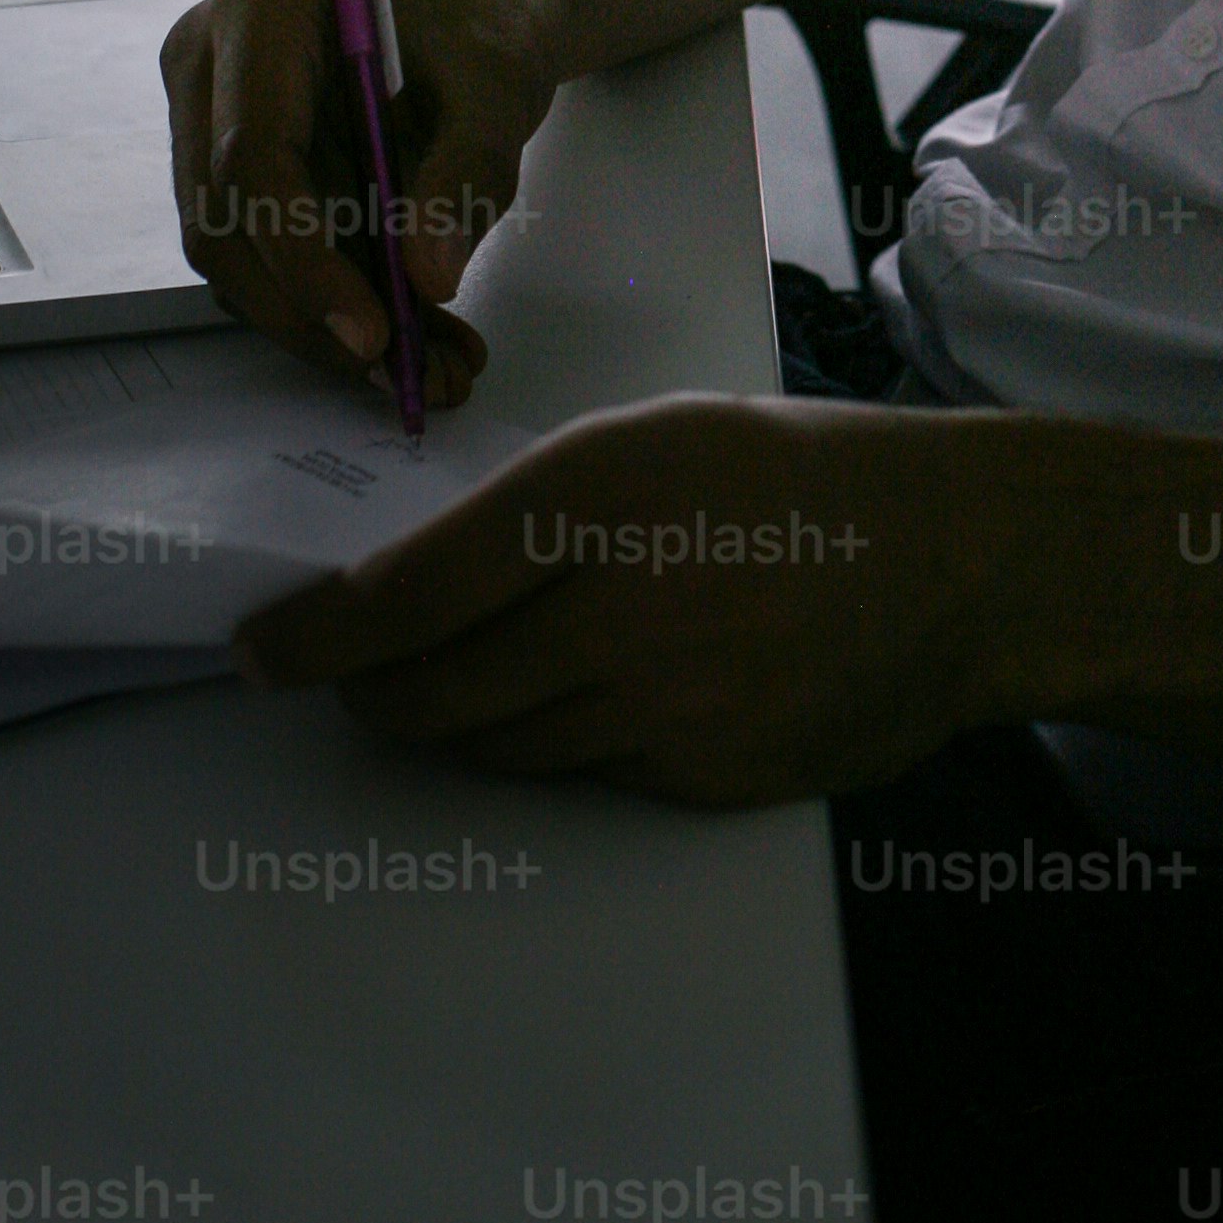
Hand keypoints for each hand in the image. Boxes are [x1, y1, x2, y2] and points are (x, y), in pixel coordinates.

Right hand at [161, 0, 561, 408]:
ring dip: (321, 322)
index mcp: (262, 0)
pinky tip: (408, 335)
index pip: (253, 155)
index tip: (374, 332)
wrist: (479, 6)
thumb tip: (426, 280)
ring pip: (235, 253)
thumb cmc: (482, 24)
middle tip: (404, 374)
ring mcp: (205, 112)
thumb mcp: (499, 89)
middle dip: (309, 312)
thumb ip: (464, 176)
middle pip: (225, 218)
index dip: (304, 257)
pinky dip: (328, 304)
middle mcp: (208, 55)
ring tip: (428, 365)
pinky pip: (258, 254)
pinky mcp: (227, 164)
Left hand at [233, 394, 1032, 805]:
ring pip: (496, 746)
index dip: (315, 638)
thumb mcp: (660, 441)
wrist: (960, 563)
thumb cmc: (805, 477)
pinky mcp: (698, 781)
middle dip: (367, 695)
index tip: (262, 651)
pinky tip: (579, 701)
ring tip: (442, 690)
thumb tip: (424, 586)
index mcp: (596, 495)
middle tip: (341, 682)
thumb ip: (543, 506)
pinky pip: (583, 775)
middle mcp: (615, 610)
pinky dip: (554, 745)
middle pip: (431, 694)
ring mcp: (661, 712)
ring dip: (451, 724)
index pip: (406, 596)